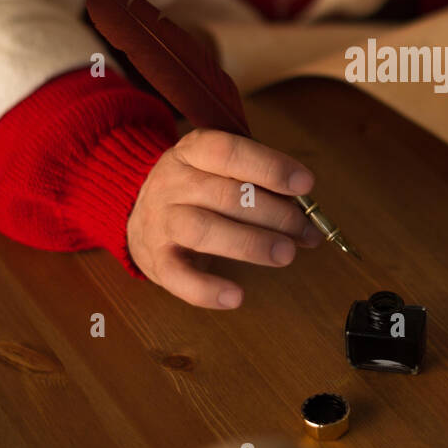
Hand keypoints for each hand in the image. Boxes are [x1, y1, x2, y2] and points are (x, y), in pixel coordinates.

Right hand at [127, 128, 324, 308]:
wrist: (139, 214)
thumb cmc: (198, 191)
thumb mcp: (221, 171)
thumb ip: (262, 187)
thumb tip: (308, 219)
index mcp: (192, 151)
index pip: (229, 151)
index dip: (269, 167)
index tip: (305, 184)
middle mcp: (171, 182)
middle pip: (225, 195)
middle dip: (274, 213)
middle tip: (305, 230)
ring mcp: (160, 221)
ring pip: (203, 230)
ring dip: (250, 243)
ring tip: (286, 254)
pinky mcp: (154, 259)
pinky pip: (178, 277)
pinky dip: (207, 290)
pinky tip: (236, 296)